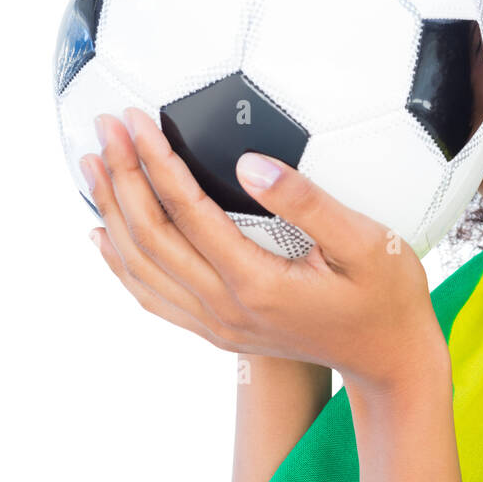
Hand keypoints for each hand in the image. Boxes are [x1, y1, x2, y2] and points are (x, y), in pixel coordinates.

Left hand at [82, 107, 445, 392]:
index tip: (139, 120)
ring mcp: (217, 325)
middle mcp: (226, 309)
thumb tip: (248, 164)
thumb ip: (307, 203)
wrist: (389, 361)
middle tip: (106, 127)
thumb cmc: (388, 296)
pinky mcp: (219, 330)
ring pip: (141, 268)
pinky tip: (104, 236)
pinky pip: (153, 296)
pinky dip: (121, 262)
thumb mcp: (367, 242)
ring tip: (92, 167)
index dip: (157, 161)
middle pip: (151, 237)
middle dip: (122, 177)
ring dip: (112, 213)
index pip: (188, 212)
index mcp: (258, 283)